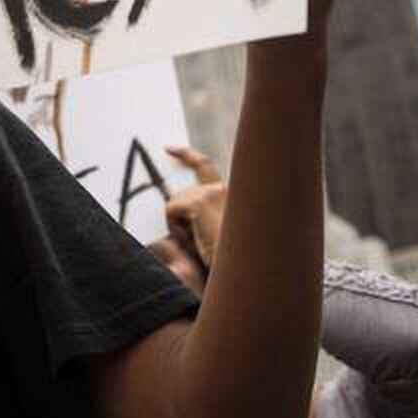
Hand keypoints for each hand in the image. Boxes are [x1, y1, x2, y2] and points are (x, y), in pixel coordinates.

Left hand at [163, 146, 225, 270]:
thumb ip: (204, 218)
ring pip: (175, 203)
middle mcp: (224, 187)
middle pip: (181, 194)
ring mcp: (212, 192)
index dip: (186, 154)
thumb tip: (175, 209)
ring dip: (180, 227)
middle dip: (180, 218)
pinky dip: (175, 229)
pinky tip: (194, 242)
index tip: (169, 148)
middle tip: (195, 243)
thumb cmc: (235, 260)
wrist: (248, 268)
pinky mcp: (200, 202)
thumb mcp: (221, 234)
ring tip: (200, 246)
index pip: (204, 164)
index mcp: (232, 193)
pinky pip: (170, 210)